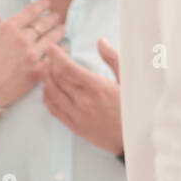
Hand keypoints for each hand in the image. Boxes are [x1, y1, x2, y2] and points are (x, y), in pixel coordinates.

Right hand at [0, 0, 65, 109]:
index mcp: (8, 28)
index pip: (30, 12)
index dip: (41, 6)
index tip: (47, 3)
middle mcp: (22, 38)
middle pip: (43, 24)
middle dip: (52, 19)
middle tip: (57, 17)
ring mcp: (32, 55)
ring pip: (51, 39)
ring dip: (59, 33)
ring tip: (63, 29)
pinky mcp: (38, 71)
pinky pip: (54, 59)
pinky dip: (61, 52)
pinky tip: (64, 49)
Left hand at [40, 35, 122, 155]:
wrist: (134, 138)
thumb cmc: (133, 107)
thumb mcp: (128, 80)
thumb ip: (113, 59)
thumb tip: (100, 41)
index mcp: (98, 87)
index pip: (67, 68)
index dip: (56, 55)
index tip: (52, 47)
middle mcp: (84, 101)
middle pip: (56, 78)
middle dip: (50, 64)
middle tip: (49, 57)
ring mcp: (78, 115)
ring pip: (52, 93)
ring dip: (46, 80)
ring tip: (48, 71)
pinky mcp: (74, 127)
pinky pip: (53, 110)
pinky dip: (47, 97)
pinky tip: (48, 90)